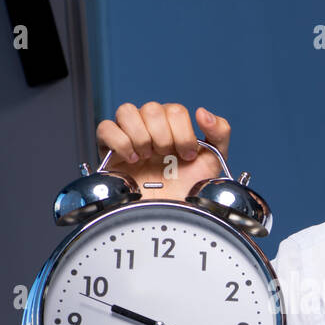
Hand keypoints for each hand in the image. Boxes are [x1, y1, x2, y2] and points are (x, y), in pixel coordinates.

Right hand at [95, 103, 230, 189]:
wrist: (166, 216)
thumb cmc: (187, 190)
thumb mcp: (213, 161)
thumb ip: (220, 132)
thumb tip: (203, 112)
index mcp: (173, 127)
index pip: (174, 110)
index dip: (183, 133)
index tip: (187, 156)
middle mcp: (150, 128)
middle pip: (152, 108)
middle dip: (163, 137)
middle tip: (166, 158)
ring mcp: (129, 136)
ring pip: (126, 111)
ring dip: (141, 136)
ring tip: (146, 157)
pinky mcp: (108, 148)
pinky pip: (105, 127)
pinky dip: (120, 142)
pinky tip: (131, 159)